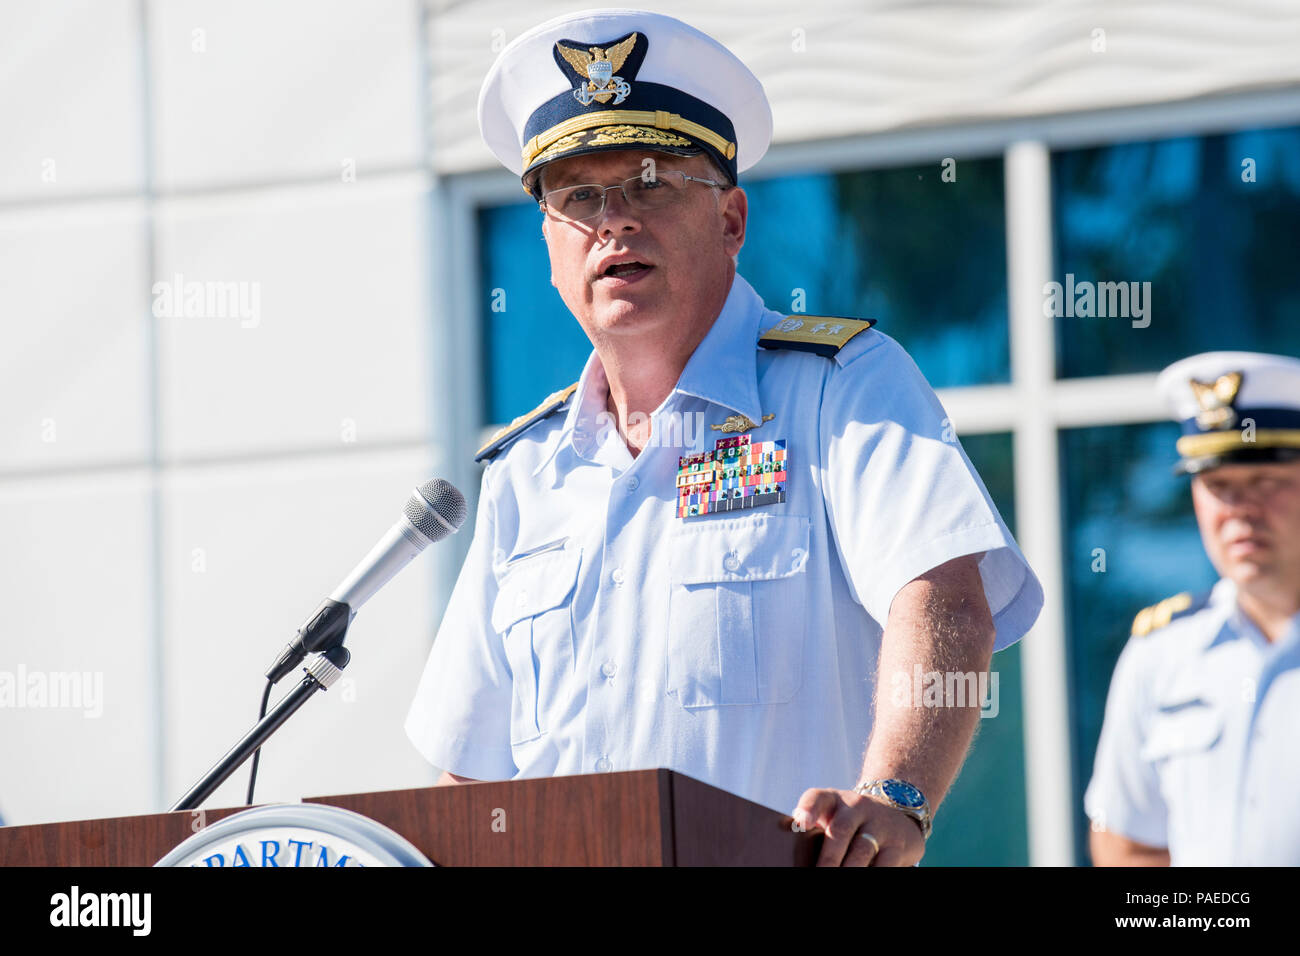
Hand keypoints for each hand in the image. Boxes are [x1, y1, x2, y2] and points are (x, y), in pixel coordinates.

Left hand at [792, 787, 925, 866]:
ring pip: (862, 850)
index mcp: (834, 800)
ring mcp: (880, 825)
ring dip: (849, 869)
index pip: (818, 797)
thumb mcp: (833, 815)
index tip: (802, 823)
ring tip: (838, 883)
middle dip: (829, 858)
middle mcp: (857, 807)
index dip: (809, 808)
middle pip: (840, 830)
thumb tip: (798, 856)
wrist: (897, 812)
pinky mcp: (898, 845)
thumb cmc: (851, 821)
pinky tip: (864, 878)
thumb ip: (813, 829)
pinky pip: (885, 864)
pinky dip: (873, 872)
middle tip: (818, 872)